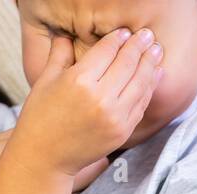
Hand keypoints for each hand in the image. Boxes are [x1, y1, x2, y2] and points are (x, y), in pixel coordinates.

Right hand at [7, 28, 164, 179]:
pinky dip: (150, 88)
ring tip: (157, 50)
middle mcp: (100, 98)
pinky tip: (154, 75)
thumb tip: (66, 35)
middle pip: (128, 63)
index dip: (118, 38)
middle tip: (148, 35)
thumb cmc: (40, 118)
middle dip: (139, 46)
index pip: (107, 51)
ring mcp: (114, 117)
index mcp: (79, 81)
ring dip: (150, 64)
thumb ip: (59, 55)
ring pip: (140, 83)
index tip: (125, 32)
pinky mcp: (122, 132)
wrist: (45, 158)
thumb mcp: (45, 81)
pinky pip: (141, 104)